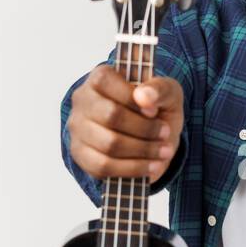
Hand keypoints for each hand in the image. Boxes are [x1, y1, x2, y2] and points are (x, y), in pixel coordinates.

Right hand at [66, 66, 183, 182]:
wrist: (151, 135)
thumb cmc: (156, 107)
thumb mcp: (167, 93)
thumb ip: (160, 89)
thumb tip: (143, 96)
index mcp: (99, 77)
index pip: (105, 82)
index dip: (132, 98)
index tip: (155, 111)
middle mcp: (83, 100)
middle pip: (110, 116)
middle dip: (144, 128)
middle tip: (165, 133)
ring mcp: (78, 128)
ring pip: (109, 144)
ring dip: (143, 150)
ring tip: (164, 151)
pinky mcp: (80, 154)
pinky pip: (103, 166)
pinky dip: (132, 169)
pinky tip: (152, 166)